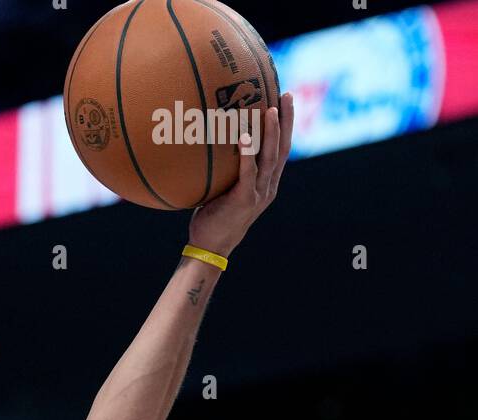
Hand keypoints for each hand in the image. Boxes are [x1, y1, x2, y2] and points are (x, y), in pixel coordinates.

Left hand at [188, 92, 293, 258]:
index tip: (285, 100)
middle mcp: (268, 186)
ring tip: (270, 109)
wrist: (210, 247)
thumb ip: (228, 168)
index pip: (281, 149)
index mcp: (267, 182)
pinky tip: (243, 137)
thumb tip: (212, 140)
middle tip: (287, 94)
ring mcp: (258, 194)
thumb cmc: (213, 216)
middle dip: (287, 120)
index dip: (286, 125)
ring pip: (270, 158)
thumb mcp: (225, 188)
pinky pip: (248, 174)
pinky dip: (247, 155)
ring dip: (271, 132)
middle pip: (283, 148)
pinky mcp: (244, 200)